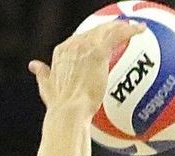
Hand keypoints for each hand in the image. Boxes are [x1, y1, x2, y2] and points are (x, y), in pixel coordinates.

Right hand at [28, 20, 143, 113]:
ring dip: (122, 26)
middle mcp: (73, 45)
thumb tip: (33, 65)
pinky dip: (130, 30)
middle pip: (95, 31)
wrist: (69, 110)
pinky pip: (117, 35)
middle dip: (109, 28)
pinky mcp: (98, 52)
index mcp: (61, 52)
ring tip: (136, 27)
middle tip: (123, 29)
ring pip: (107, 30)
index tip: (102, 38)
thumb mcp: (47, 87)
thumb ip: (42, 74)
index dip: (92, 37)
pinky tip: (141, 30)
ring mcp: (86, 47)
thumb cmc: (59, 106)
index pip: (80, 38)